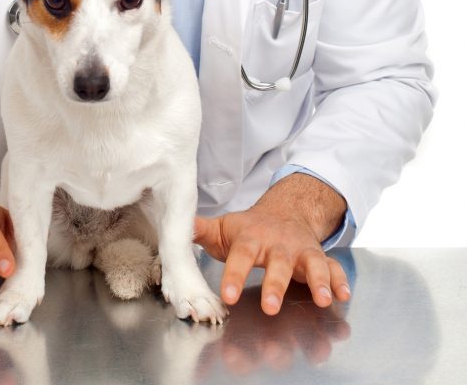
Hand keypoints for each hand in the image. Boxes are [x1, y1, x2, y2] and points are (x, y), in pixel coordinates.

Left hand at [193, 173, 351, 315]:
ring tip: (324, 301)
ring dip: (318, 282)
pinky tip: (344, 296)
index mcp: (252, 238)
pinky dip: (340, 280)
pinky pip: (333, 267)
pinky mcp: (319, 257)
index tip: (230, 296)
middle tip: (270, 307)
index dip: (235, 274)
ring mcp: (301, 250)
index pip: (241, 255)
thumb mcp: (224, 228)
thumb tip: (175, 228)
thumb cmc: (249, 228)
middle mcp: (278, 244)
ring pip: (312, 264)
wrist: (284, 211)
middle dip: (275, 286)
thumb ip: (200, 231)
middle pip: (278, 263)